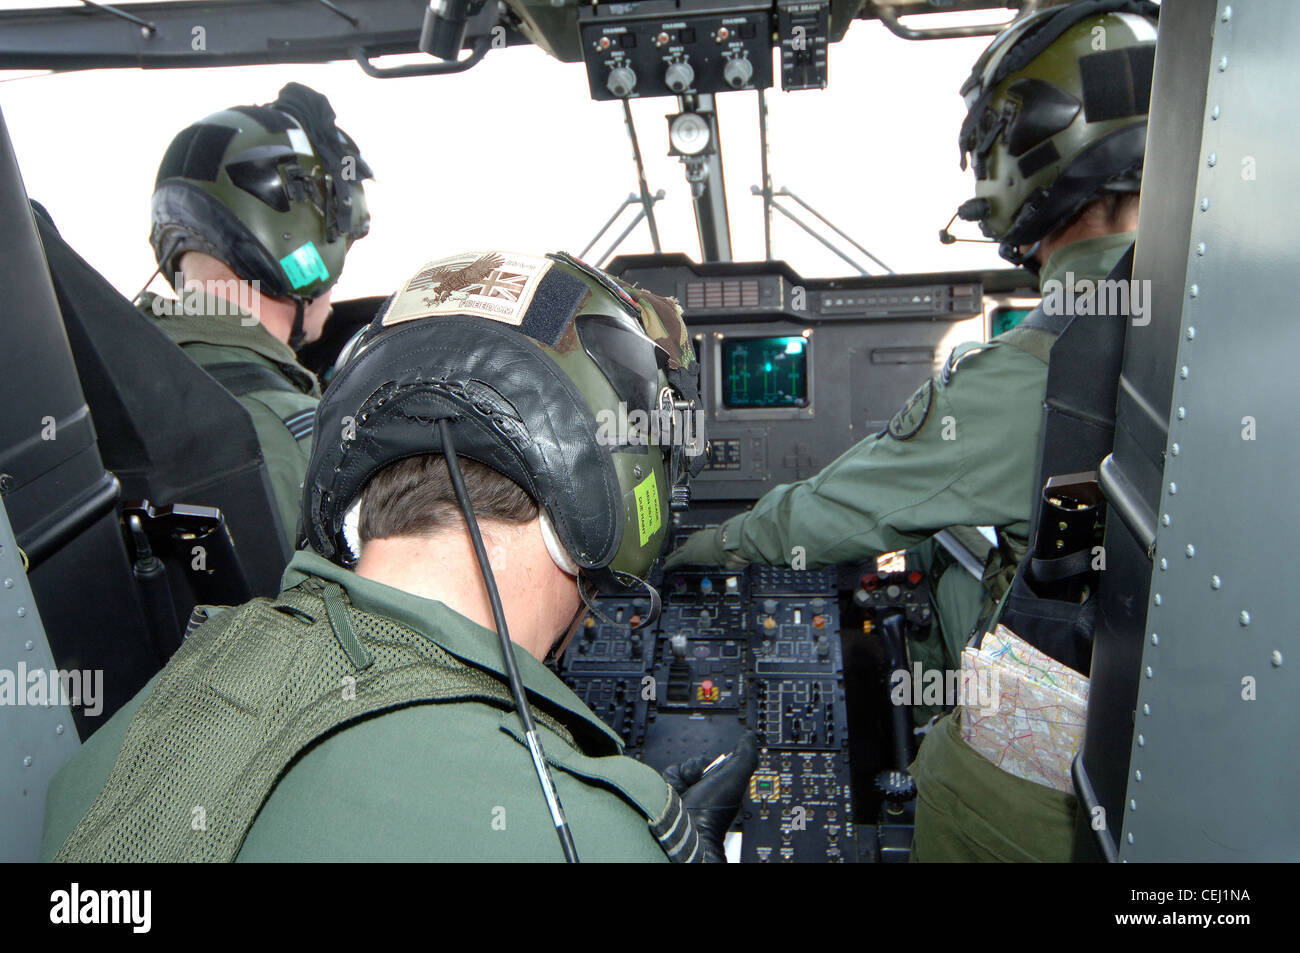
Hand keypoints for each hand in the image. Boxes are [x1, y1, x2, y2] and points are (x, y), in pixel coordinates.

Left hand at [663, 523, 749, 570]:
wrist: (728, 541)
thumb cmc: (734, 545)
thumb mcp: (734, 550)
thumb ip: (735, 555)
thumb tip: (742, 561)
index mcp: (707, 535)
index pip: (695, 541)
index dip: (690, 546)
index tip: (687, 549)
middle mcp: (697, 538)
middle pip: (684, 546)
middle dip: (678, 551)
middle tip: (671, 555)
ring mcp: (692, 546)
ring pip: (678, 552)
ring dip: (672, 557)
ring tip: (666, 562)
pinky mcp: (688, 555)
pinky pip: (676, 560)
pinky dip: (670, 563)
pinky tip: (665, 567)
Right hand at [663, 732, 759, 861]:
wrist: (685, 828)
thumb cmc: (712, 809)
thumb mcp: (736, 777)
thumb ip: (745, 755)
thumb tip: (749, 737)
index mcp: (722, 787)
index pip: (714, 761)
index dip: (712, 764)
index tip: (714, 773)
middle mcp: (704, 790)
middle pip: (696, 763)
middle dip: (695, 769)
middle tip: (700, 783)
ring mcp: (686, 792)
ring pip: (681, 767)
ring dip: (682, 775)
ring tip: (686, 790)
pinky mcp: (670, 793)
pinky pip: (668, 774)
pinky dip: (671, 781)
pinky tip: (676, 793)